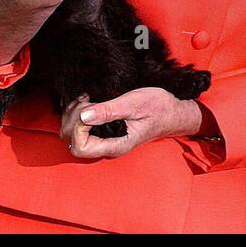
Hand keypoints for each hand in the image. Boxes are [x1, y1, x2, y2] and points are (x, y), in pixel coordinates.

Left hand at [60, 88, 203, 160]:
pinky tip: (87, 102)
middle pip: (72, 142)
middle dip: (73, 119)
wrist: (173, 112)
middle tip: (86, 100)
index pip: (81, 147)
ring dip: (74, 116)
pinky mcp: (104, 133)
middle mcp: (108, 146)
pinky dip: (78, 114)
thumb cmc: (159, 108)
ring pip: (73, 136)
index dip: (78, 127)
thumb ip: (110, 111)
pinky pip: (81, 129)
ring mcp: (105, 140)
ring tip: (86, 99)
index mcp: (116, 145)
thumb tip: (84, 116)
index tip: (89, 108)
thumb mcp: (135, 104)